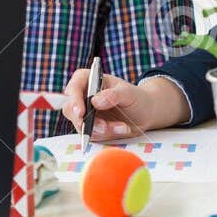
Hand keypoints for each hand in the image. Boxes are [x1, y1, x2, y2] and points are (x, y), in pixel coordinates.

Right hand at [61, 68, 190, 138]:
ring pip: (82, 126)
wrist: (145, 114)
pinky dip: (107, 135)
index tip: (81, 112)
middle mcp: (84, 97)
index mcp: (90, 81)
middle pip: (71, 109)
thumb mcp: (129, 93)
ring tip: (123, 127)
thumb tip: (95, 101)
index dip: (73, 99)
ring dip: (101, 129)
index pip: (74, 87)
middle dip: (84, 121)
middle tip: (102, 128)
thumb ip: (113, 95)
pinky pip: (92, 135)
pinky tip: (122, 129)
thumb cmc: (137, 98)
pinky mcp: (91, 128)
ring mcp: (86, 114)